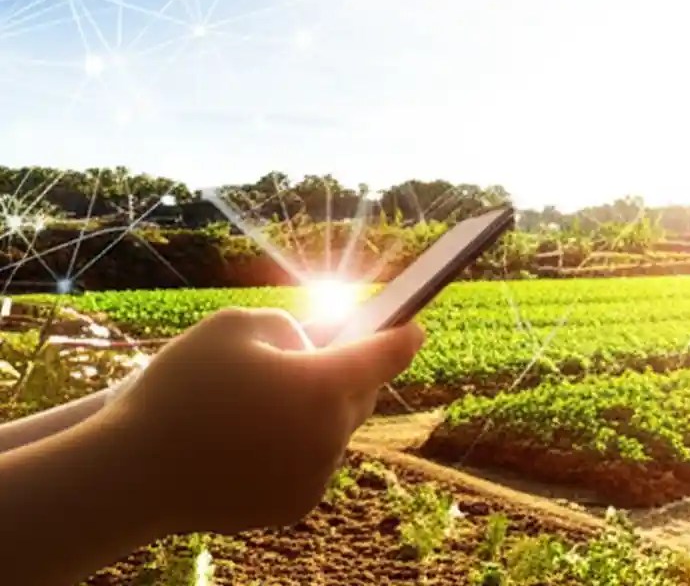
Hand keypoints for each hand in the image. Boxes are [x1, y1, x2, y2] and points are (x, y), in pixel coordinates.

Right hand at [98, 307, 423, 533]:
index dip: (402, 337)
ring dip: (318, 413)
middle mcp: (331, 433)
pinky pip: (312, 463)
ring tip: (265, 403)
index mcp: (324, 385)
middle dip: (347, 374)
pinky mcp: (296, 504)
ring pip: (335, 430)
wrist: (134, 473)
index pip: (385, 355)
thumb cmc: (182, 389)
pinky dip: (298, 448)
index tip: (414, 329)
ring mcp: (316, 474)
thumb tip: (314, 346)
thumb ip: (289, 326)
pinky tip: (257, 440)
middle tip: (315, 358)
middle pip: (361, 394)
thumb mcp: (234, 326)